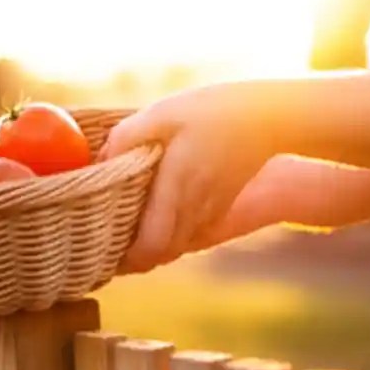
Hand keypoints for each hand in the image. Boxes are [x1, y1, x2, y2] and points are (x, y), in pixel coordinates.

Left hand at [99, 81, 279, 273]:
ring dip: (151, 247)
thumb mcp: (162, 114)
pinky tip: (154, 216)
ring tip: (124, 230)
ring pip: (175, 248)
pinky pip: (190, 235)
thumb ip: (125, 138)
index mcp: (177, 189)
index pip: (151, 248)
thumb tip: (99, 163)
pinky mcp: (220, 209)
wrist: (271, 116)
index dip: (126, 259)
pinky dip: (170, 235)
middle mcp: (195, 210)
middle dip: (131, 257)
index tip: (103, 250)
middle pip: (160, 255)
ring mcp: (211, 213)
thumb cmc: (212, 110)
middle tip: (105, 242)